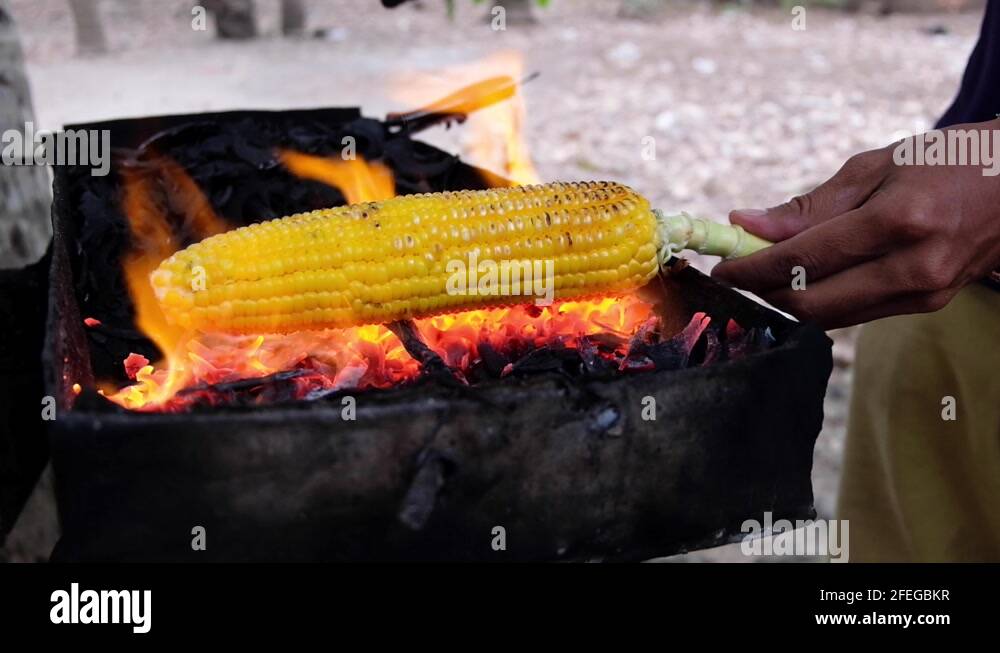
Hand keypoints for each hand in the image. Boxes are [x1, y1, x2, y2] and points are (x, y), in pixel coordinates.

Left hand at [712, 119, 999, 328]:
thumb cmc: (951, 160)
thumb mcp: (878, 165)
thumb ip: (810, 205)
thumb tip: (746, 224)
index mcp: (900, 221)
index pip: (804, 259)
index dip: (753, 268)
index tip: (721, 268)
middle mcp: (914, 267)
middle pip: (813, 302)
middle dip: (764, 292)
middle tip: (735, 275)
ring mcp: (925, 294)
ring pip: (832, 316)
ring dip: (788, 301)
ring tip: (764, 275)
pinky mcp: (929, 306)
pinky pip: (857, 313)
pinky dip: (822, 301)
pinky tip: (804, 280)